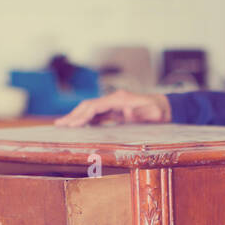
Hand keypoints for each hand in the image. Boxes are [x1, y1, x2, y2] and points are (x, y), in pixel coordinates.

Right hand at [53, 89, 171, 126]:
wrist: (164, 108)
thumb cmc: (159, 111)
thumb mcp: (152, 111)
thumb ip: (139, 111)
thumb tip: (126, 111)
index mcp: (119, 99)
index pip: (95, 106)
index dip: (82, 116)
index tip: (72, 125)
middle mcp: (113, 99)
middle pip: (88, 106)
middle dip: (74, 115)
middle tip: (60, 125)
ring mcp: (113, 104)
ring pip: (90, 110)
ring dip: (77, 117)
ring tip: (63, 124)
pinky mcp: (114, 110)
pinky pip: (96, 114)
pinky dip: (85, 119)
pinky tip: (77, 125)